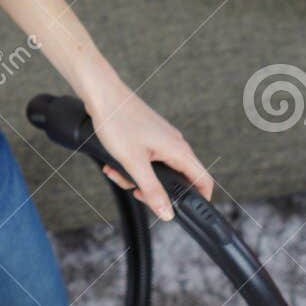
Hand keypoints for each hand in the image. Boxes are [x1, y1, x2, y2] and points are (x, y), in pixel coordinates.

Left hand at [84, 77, 214, 221]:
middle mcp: (175, 144)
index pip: (204, 181)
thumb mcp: (134, 163)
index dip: (200, 200)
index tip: (184, 211)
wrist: (101, 93)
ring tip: (117, 171)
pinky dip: (130, 164)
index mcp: (179, 150)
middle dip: (154, 190)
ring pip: (156, 170)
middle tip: (136, 190)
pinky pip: (145, 159)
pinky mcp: (148, 136)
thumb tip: (167, 212)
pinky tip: (114, 162)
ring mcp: (162, 139)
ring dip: (136, 177)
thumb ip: (152, 190)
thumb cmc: (118, 120)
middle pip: (176, 179)